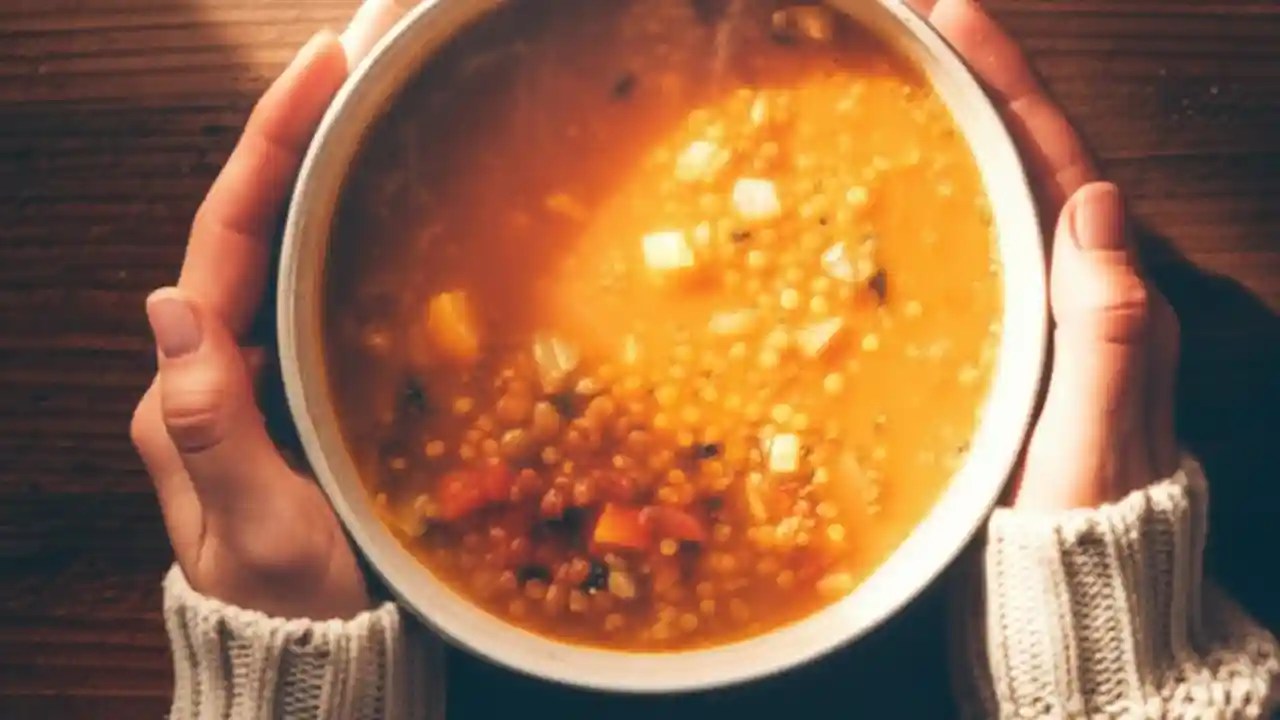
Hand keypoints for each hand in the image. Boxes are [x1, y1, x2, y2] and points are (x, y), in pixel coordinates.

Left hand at [131, 1, 406, 619]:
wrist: (314, 658)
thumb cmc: (290, 604)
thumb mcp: (252, 525)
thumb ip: (208, 427)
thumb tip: (166, 304)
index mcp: (192, 384)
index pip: (228, 236)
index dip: (272, 143)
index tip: (323, 64)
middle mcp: (218, 363)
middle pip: (256, 219)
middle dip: (302, 126)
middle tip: (364, 50)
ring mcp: (263, 373)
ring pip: (292, 246)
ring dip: (331, 164)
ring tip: (382, 96)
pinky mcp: (306, 390)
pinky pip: (323, 289)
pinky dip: (354, 228)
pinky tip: (395, 196)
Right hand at [907, 0, 1180, 509]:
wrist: (1069, 599)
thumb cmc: (1081, 524)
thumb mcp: (1098, 431)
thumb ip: (1106, 327)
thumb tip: (1096, 202)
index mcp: (1107, 296)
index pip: (1061, 164)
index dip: (1012, 85)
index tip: (959, 21)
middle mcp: (1075, 294)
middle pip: (1027, 167)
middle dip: (978, 92)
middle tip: (913, 35)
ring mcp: (1034, 323)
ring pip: (992, 209)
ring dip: (950, 142)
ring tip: (893, 93)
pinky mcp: (996, 355)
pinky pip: (964, 261)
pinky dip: (930, 216)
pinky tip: (880, 208)